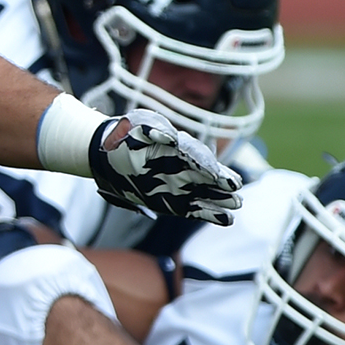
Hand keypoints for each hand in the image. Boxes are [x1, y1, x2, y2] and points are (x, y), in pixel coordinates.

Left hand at [88, 109, 241, 225]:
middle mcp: (185, 167)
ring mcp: (182, 185)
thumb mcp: (136, 124)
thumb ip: (153, 128)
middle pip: (208, 174)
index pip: (196, 155)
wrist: (108, 155)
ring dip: (221, 198)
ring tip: (236, 203)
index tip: (214, 172)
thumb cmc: (125, 136)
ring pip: (207, 192)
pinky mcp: (176, 203)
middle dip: (222, 180)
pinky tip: (226, 219)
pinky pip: (197, 209)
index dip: (205, 163)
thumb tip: (171, 137)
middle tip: (234, 186)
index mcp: (177, 147)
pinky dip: (211, 214)